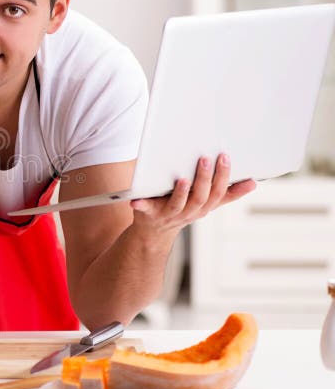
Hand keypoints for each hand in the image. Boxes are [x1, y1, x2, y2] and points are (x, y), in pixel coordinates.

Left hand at [130, 153, 255, 236]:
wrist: (154, 231)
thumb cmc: (182, 209)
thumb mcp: (207, 202)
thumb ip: (228, 193)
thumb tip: (253, 183)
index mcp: (204, 206)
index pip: (218, 192)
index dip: (223, 177)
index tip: (225, 157)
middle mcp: (189, 212)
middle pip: (201, 198)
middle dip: (204, 179)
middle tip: (206, 159)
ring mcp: (169, 214)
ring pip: (179, 204)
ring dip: (182, 192)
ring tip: (184, 178)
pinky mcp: (149, 214)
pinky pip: (146, 209)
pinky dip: (141, 204)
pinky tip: (136, 200)